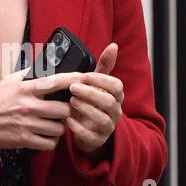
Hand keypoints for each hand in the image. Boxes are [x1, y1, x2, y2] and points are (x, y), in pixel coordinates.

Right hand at [0, 67, 79, 150]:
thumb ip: (27, 74)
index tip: (85, 78)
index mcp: (25, 89)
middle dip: (68, 111)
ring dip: (61, 128)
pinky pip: (49, 143)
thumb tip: (43, 66)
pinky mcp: (24, 140)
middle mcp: (28, 106)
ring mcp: (27, 124)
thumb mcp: (8, 81)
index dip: (73, 79)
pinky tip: (47, 136)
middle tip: (66, 111)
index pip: (55, 82)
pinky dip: (51, 141)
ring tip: (55, 125)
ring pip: (59, 128)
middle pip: (64, 110)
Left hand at [65, 43, 123, 158]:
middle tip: (73, 88)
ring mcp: (108, 127)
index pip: (117, 86)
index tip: (86, 76)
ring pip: (102, 120)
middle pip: (110, 102)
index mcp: (116, 96)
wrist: (90, 130)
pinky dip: (79, 128)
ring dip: (86, 110)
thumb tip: (113, 45)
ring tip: (71, 102)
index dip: (102, 80)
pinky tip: (68, 120)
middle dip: (91, 94)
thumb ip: (104, 66)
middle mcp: (115, 112)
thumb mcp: (97, 84)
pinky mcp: (97, 140)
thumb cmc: (93, 102)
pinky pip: (91, 136)